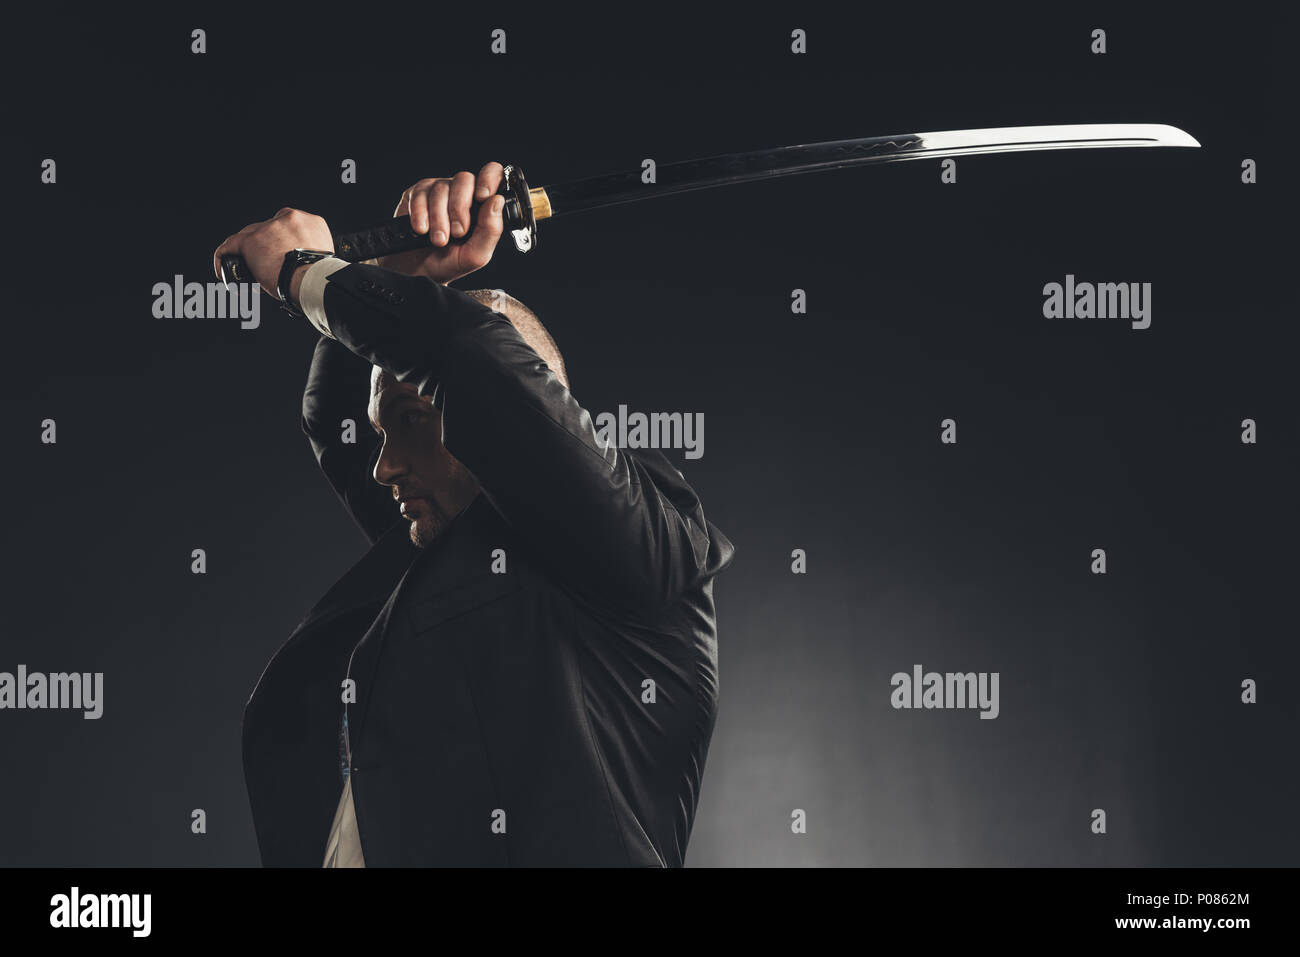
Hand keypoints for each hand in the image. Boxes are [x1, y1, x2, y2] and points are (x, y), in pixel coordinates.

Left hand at [213, 208, 332, 298]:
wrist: (314, 281)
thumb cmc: (321, 276)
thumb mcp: (323, 256)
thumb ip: (310, 251)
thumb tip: (299, 263)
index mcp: (310, 222)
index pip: (288, 228)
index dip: (282, 243)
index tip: (281, 255)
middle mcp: (288, 219)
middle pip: (268, 229)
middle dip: (265, 246)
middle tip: (267, 265)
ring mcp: (268, 228)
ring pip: (250, 236)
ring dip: (249, 253)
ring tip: (250, 272)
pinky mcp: (251, 240)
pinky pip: (230, 246)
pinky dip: (224, 258)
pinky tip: (223, 272)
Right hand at [376, 163, 506, 283]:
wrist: (418, 271)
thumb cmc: (449, 262)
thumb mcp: (476, 254)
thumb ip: (491, 230)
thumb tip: (497, 201)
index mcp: (481, 204)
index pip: (492, 174)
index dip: (489, 179)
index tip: (482, 197)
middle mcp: (461, 193)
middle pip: (464, 179)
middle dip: (459, 209)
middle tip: (457, 233)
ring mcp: (438, 190)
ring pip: (441, 188)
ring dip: (439, 218)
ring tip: (438, 239)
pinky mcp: (416, 194)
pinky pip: (419, 194)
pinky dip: (420, 214)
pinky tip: (421, 230)